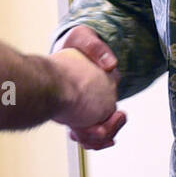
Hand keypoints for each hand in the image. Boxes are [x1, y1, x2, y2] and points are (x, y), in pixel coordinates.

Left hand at [50, 26, 126, 149]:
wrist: (60, 50)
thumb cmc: (72, 43)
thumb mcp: (81, 37)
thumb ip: (95, 47)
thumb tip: (111, 65)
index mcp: (110, 78)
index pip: (115, 105)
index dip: (109, 121)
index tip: (99, 127)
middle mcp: (106, 93)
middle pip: (109, 123)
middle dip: (98, 134)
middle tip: (81, 135)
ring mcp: (96, 103)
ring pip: (101, 130)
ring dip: (92, 138)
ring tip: (77, 136)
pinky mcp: (84, 109)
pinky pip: (89, 129)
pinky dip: (85, 136)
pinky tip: (74, 134)